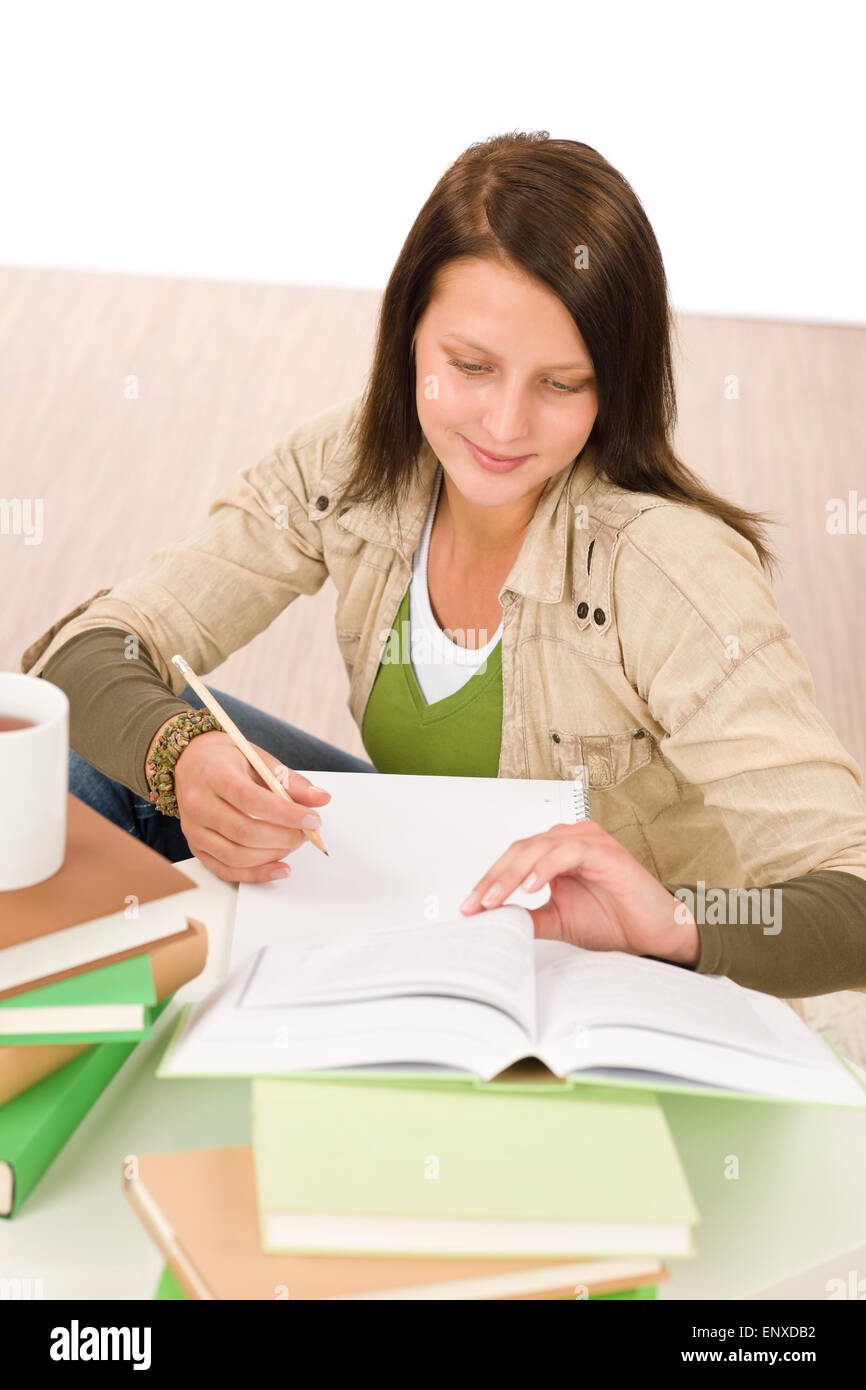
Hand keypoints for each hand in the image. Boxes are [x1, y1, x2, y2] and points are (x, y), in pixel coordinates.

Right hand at [161, 728, 330, 883]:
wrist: (188, 762)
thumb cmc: (226, 759)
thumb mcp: (258, 759)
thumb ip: (289, 781)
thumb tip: (321, 800)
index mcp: (214, 775)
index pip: (251, 800)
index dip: (286, 814)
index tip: (313, 819)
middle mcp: (198, 803)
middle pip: (244, 831)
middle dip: (283, 837)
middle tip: (305, 834)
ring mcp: (194, 828)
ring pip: (236, 855)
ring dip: (273, 855)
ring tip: (293, 844)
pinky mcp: (195, 846)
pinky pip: (225, 869)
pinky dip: (255, 874)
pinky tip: (279, 868)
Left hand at [459, 821, 699, 965]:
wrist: (655, 934)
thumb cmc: (614, 921)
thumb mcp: (558, 921)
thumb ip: (527, 917)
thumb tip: (493, 920)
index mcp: (556, 852)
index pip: (513, 859)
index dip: (489, 882)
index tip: (469, 907)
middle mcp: (569, 840)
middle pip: (520, 850)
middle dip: (494, 879)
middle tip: (476, 905)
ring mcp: (587, 841)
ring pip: (538, 847)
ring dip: (513, 874)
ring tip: (496, 898)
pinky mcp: (604, 851)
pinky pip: (568, 852)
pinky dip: (546, 867)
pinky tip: (532, 887)